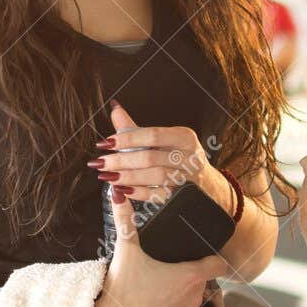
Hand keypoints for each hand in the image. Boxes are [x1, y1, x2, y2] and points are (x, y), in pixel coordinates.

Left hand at [93, 100, 232, 212]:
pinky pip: (159, 196)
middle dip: (122, 160)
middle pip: (151, 157)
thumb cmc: (176, 156)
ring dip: (128, 177)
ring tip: (108, 177)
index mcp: (184, 137)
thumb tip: (114, 108)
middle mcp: (189, 157)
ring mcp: (187, 178)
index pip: (153, 135)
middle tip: (101, 163)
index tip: (106, 143)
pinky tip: (122, 190)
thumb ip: (135, 128)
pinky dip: (138, 193)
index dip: (127, 138)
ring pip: (156, 177)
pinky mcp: (182, 197)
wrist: (205, 184)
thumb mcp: (161, 140)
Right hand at [95, 184, 221, 306]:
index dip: (212, 257)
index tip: (199, 254)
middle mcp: (194, 298)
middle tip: (167, 266)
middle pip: (202, 280)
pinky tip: (160, 305)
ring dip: (183, 293)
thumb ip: (124, 219)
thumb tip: (117, 192)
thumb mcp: (125, 250)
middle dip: (190, 273)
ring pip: (193, 300)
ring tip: (161, 285)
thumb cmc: (122, 289)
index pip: (219, 264)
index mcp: (190, 276)